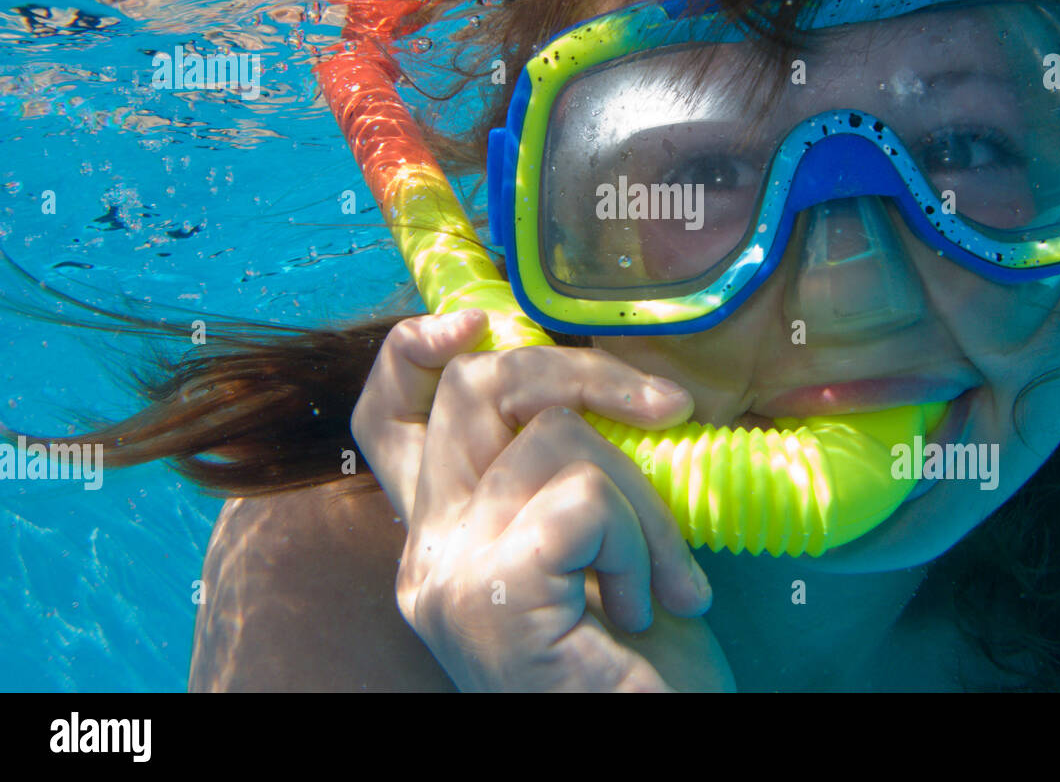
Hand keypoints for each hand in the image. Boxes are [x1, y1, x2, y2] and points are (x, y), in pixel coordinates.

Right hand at [350, 310, 734, 691]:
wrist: (657, 744)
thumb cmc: (639, 658)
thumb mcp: (588, 546)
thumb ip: (555, 473)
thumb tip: (576, 381)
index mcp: (441, 537)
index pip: (387, 417)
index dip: (414, 351)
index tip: (476, 324)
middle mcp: (426, 553)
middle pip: (479, 390)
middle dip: (591, 377)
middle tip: (669, 409)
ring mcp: (450, 573)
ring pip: (557, 438)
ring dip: (646, 503)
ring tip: (664, 586)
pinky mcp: (493, 591)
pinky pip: (583, 497)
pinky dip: (641, 543)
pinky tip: (645, 608)